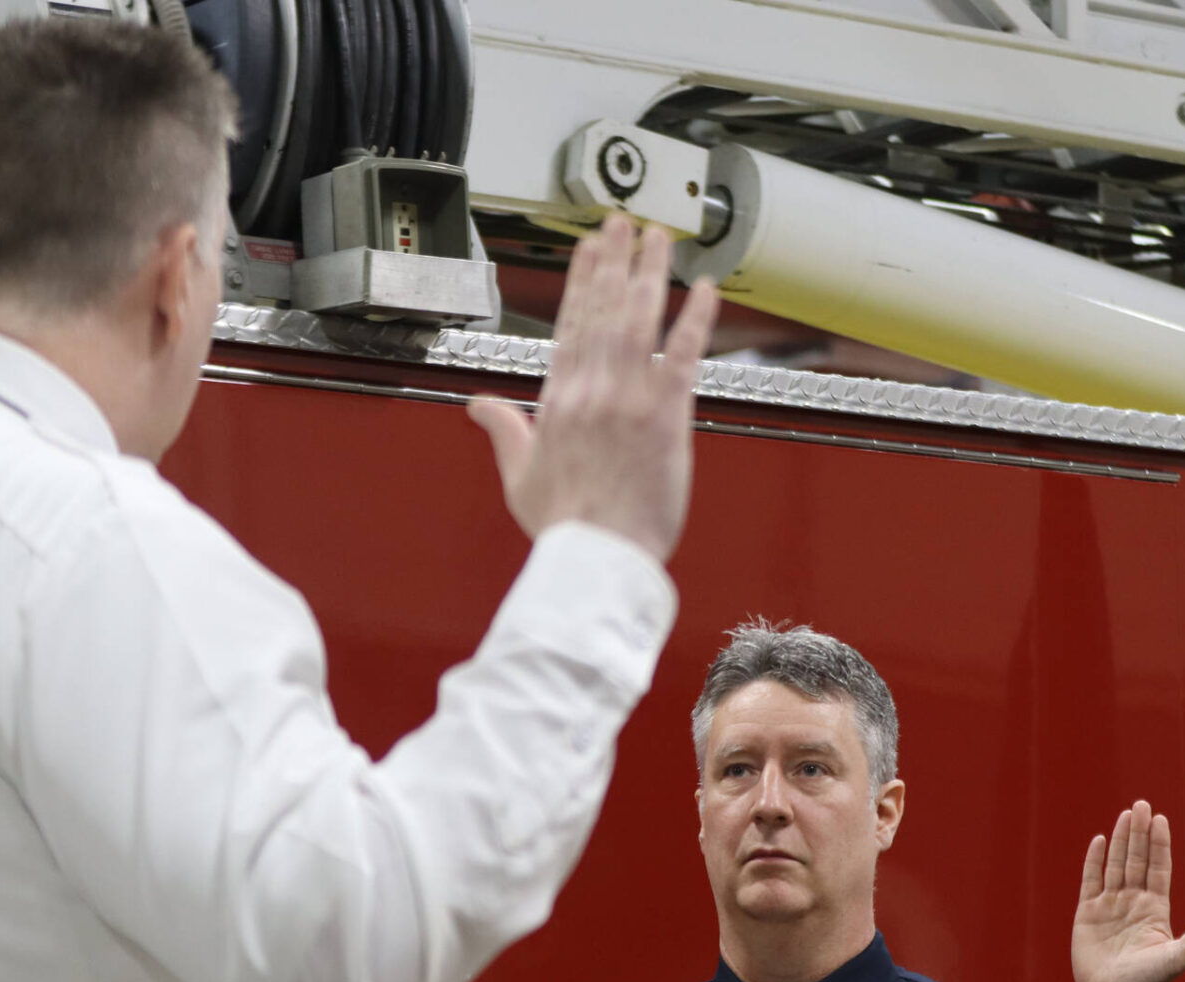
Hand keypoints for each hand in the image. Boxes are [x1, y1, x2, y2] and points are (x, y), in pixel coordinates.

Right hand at [468, 215, 720, 562]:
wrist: (597, 555)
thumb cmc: (563, 526)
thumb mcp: (519, 476)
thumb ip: (503, 431)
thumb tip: (479, 406)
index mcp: (558, 399)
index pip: (572, 323)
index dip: (583, 280)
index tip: (591, 249)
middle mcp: (592, 389)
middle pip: (604, 309)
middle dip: (615, 260)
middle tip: (624, 222)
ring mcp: (630, 398)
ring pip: (640, 320)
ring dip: (651, 273)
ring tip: (659, 238)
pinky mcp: (667, 416)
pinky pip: (684, 355)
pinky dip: (696, 320)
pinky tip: (705, 290)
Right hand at [1071, 800, 1184, 981]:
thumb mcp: (1176, 958)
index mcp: (1155, 909)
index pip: (1159, 868)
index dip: (1160, 844)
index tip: (1161, 819)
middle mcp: (1133, 901)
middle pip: (1137, 859)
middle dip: (1140, 832)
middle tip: (1141, 804)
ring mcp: (1109, 905)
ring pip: (1116, 864)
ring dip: (1120, 839)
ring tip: (1125, 814)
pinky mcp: (1087, 912)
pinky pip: (1090, 880)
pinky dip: (1093, 861)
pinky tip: (1099, 841)